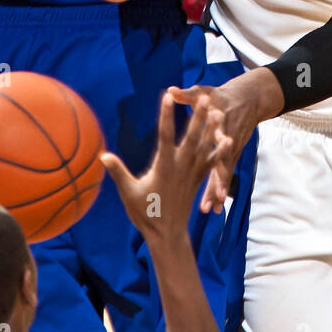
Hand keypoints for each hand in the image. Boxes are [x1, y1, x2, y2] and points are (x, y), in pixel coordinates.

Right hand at [101, 91, 231, 242]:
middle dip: (198, 117)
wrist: (167, 234)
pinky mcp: (198, 180)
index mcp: (163, 167)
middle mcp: (181, 168)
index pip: (165, 135)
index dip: (166, 115)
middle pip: (192, 138)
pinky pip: (212, 163)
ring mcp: (192, 174)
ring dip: (211, 129)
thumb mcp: (128, 193)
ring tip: (219, 111)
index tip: (168, 97)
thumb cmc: (145, 213)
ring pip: (204, 147)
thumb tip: (102, 155)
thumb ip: (118, 172)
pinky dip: (220, 151)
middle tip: (205, 98)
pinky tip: (229, 140)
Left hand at [169, 69, 283, 211]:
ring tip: (213, 209)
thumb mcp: (204, 92)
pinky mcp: (230, 156)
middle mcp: (226, 139)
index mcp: (219, 123)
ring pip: (224, 173)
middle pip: (223, 162)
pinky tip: (216, 207)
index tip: (217, 155)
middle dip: (219, 181)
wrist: (248, 99)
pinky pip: (223, 175)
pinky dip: (220, 189)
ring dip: (219, 189)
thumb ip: (187, 94)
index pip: (217, 135)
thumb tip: (171, 90)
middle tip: (215, 198)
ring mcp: (230, 150)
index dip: (218, 145)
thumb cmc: (220, 96)